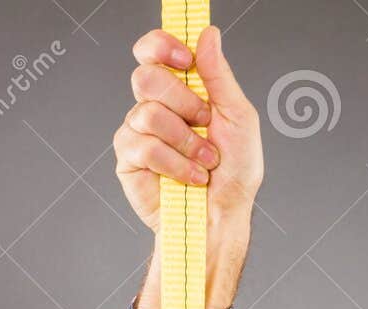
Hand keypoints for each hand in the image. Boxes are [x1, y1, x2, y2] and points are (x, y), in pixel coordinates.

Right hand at [115, 26, 263, 308]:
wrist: (223, 216)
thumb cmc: (235, 172)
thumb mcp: (239, 118)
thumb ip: (220, 76)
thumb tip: (207, 33)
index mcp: (180, 89)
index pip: (153, 50)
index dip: (162, 46)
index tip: (186, 59)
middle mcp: (154, 106)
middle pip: (146, 77)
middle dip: (183, 101)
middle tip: (205, 123)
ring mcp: (138, 132)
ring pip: (148, 114)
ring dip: (186, 140)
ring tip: (205, 161)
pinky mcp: (128, 161)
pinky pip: (144, 147)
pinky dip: (175, 163)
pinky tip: (191, 177)